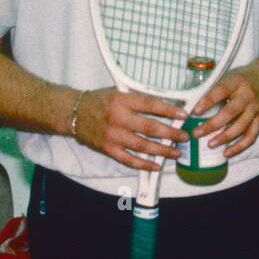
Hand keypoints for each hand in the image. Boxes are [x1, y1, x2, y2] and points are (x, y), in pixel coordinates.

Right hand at [72, 88, 187, 171]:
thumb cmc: (100, 101)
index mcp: (123, 100)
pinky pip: (128, 160)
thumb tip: (167, 106)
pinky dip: (143, 164)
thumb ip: (139, 100)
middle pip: (150, 127)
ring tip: (176, 152)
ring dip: (161, 150)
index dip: (169, 110)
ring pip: (142, 146)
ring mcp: (113, 135)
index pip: (151, 105)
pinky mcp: (107, 149)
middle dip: (170, 133)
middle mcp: (118, 118)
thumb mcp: (119, 92)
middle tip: (184, 137)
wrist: (73, 113)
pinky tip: (156, 166)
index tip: (184, 115)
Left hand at [187, 60, 258, 158]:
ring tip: (210, 145)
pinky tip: (226, 153)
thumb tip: (191, 104)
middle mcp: (247, 96)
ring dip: (224, 138)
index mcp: (236, 82)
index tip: (194, 112)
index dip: (208, 102)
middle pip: (230, 112)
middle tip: (196, 134)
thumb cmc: (242, 78)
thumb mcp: (228, 76)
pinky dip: (239, 147)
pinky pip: (251, 136)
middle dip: (212, 125)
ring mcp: (255, 109)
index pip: (221, 91)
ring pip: (241, 127)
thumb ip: (214, 88)